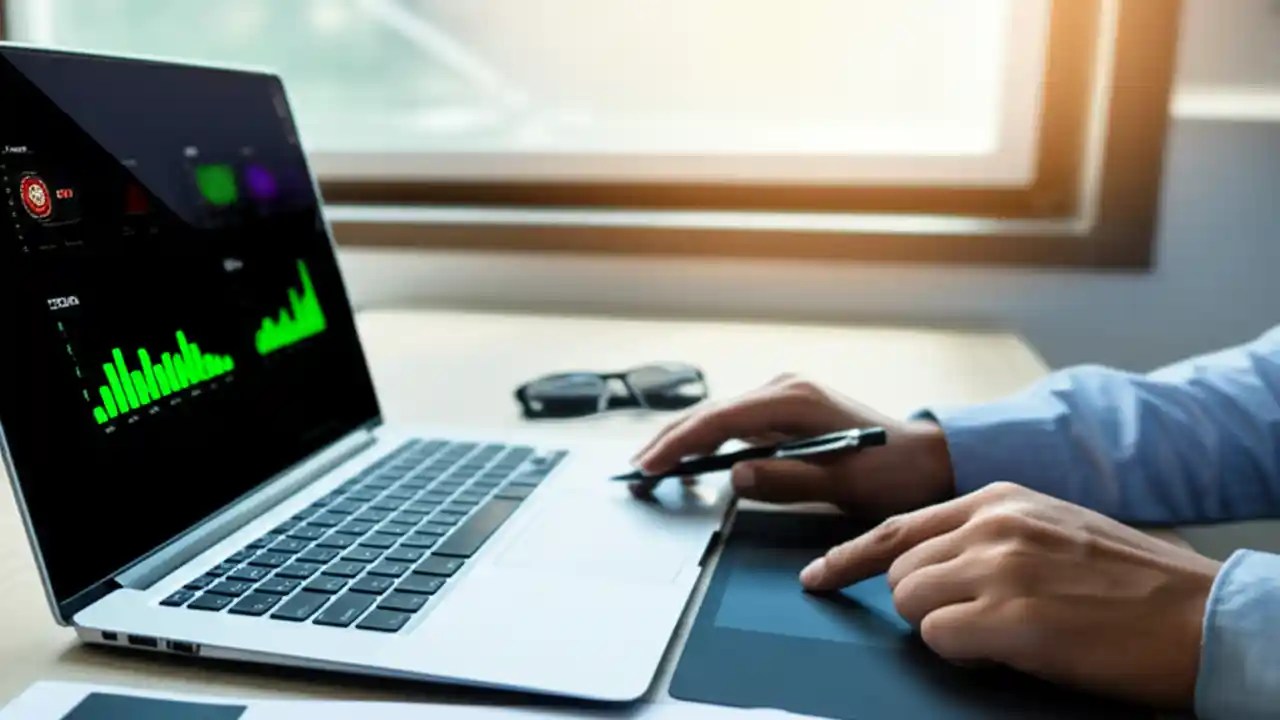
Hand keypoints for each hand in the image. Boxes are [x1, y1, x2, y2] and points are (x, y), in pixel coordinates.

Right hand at [631, 375, 955, 516]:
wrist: (926, 458)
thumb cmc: (891, 471)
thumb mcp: (842, 483)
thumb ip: (787, 478)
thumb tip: (733, 474)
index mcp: (795, 400)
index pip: (721, 419)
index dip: (680, 443)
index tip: (650, 467)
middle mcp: (784, 389)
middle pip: (712, 412)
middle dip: (671, 440)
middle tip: (636, 470)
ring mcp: (784, 397)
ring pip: (719, 416)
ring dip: (684, 439)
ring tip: (650, 466)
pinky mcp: (786, 411)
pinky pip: (735, 423)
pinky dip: (706, 440)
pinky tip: (687, 459)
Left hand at [799, 482, 1221, 708]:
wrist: (1198, 615)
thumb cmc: (1129, 582)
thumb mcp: (1049, 530)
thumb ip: (986, 536)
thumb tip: (930, 568)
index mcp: (997, 499)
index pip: (898, 527)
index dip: (851, 558)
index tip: (818, 577)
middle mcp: (991, 524)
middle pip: (900, 573)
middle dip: (926, 607)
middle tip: (980, 622)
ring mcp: (998, 568)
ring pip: (911, 605)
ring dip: (944, 630)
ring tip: (1005, 634)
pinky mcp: (1010, 617)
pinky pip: (938, 640)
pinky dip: (963, 654)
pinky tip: (1011, 650)